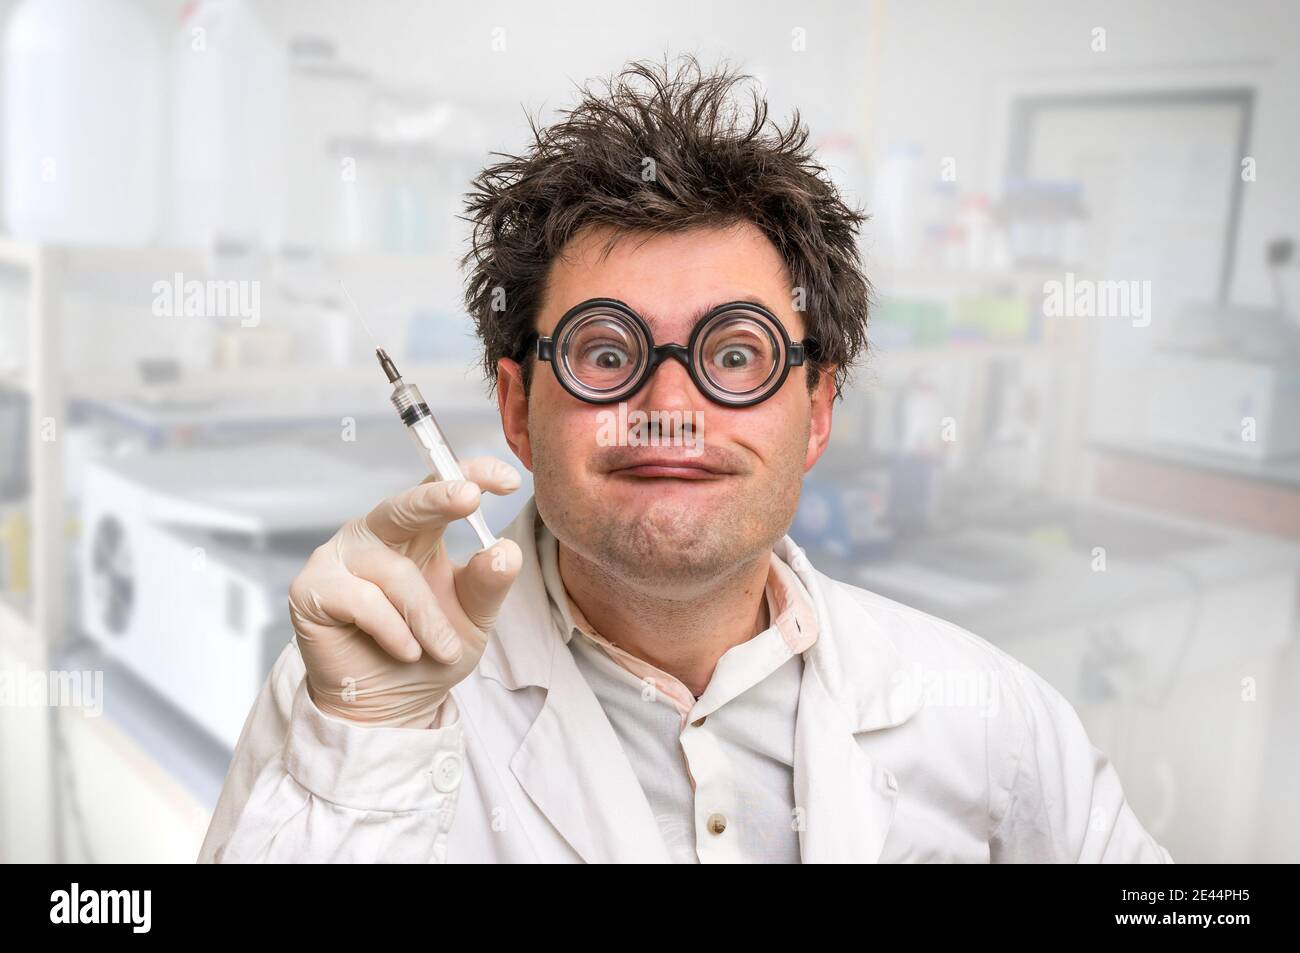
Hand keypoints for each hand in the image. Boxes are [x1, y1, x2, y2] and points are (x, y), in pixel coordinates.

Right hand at [288, 457, 523, 727]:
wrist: (387, 704)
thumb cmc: (428, 651)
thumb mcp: (472, 618)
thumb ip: (488, 583)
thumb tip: (505, 550)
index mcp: (416, 531)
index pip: (439, 488)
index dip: (470, 474)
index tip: (508, 479)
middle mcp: (375, 534)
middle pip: (405, 505)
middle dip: (438, 499)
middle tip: (470, 498)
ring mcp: (339, 557)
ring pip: (395, 572)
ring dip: (426, 618)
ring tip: (442, 650)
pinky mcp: (312, 588)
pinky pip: (362, 599)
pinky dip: (392, 629)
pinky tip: (405, 651)